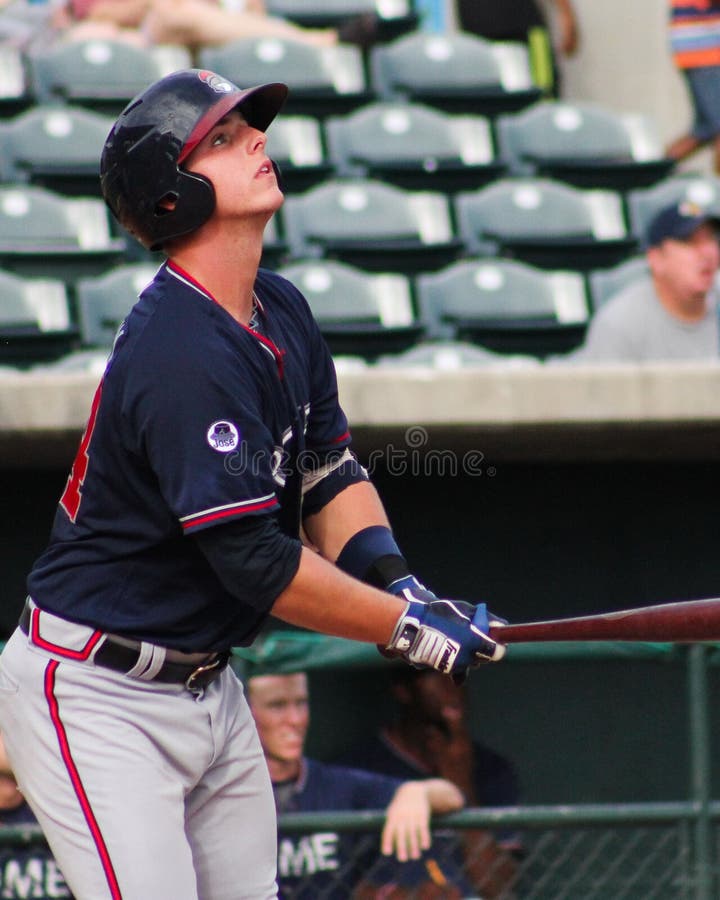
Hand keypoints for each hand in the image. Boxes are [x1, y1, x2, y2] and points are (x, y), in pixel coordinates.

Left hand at [381, 781, 431, 861]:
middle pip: (401, 833)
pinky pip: (423, 828)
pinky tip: (425, 846)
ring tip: (415, 857)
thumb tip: (387, 849)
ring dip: (414, 845)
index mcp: (392, 817)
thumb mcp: (392, 814)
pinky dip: (424, 837)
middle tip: (402, 859)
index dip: (387, 841)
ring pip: (413, 832)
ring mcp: (412, 816)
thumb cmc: (400, 807)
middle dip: (402, 846)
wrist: (413, 791)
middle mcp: (402, 817)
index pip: (388, 830)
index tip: (387, 853)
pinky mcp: (422, 815)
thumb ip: (390, 829)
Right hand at [384, 586, 505, 675]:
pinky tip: (447, 646)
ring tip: (456, 639)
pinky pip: (456, 667)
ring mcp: (454, 666)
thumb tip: (502, 624)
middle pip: (483, 658)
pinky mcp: (443, 669)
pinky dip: (456, 658)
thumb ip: (484, 618)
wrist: (412, 627)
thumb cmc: (438, 614)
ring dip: (468, 654)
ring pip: (469, 663)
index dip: (497, 646)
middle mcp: (466, 658)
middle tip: (473, 635)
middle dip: (481, 649)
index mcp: (473, 642)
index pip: (496, 652)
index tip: (497, 640)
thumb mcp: (463, 610)